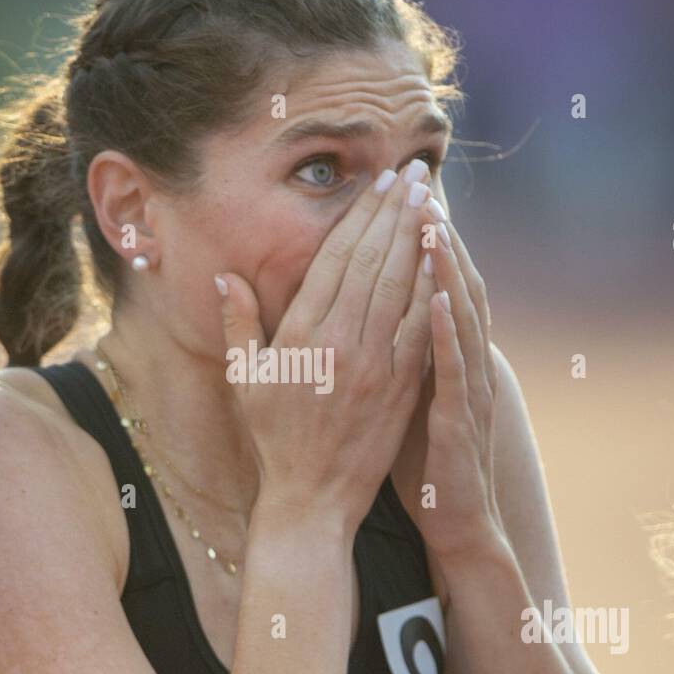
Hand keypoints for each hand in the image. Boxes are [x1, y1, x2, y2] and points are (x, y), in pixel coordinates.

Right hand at [217, 161, 437, 523]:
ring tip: (434, 201)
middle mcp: (340, 343)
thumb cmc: (273, 439)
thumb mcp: (243, 380)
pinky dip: (437, 291)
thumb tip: (226, 276)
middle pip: (373, 262)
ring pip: (402, 288)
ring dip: (420, 240)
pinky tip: (448, 261)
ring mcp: (376, 365)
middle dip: (396, 212)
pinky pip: (423, 329)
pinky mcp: (402, 387)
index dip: (360, 215)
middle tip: (416, 173)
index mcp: (301, 335)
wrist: (312, 499)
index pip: (335, 259)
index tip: (380, 183)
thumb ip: (238, 324)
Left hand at [412, 191, 509, 568]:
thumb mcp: (409, 395)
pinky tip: (435, 298)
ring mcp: (465, 389)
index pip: (433, 284)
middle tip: (420, 186)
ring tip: (430, 223)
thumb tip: (373, 306)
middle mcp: (462, 362)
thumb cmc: (425, 458)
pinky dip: (447, 331)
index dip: (421, 240)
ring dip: (446, 269)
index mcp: (443, 354)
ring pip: (460, 317)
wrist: (455, 519)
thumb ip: (396, 348)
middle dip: (436, 236)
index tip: (403, 195)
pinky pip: (454, 370)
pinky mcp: (458, 421)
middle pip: (451, 287)